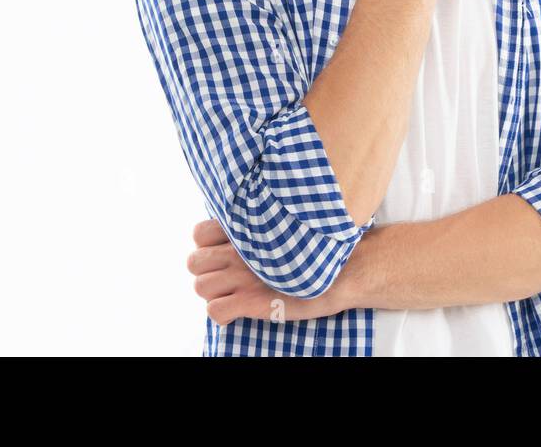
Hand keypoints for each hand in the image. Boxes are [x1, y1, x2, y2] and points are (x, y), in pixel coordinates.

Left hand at [187, 218, 355, 324]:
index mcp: (247, 229)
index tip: (225, 253)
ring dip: (215, 293)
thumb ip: (263, 226)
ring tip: (236, 294)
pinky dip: (224, 314)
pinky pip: (214, 311)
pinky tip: (241, 311)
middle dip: (207, 272)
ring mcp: (243, 276)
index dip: (207, 246)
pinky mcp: (250, 301)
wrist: (346, 269)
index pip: (199, 233)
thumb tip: (247, 230)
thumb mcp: (288, 226)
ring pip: (200, 287)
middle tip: (229, 277)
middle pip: (193, 262)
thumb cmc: (321, 248)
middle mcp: (240, 251)